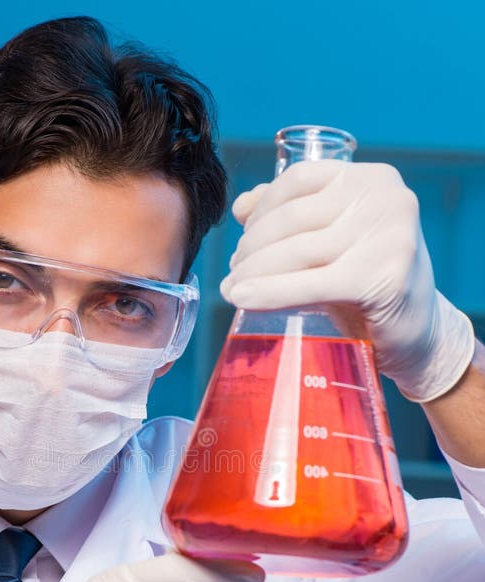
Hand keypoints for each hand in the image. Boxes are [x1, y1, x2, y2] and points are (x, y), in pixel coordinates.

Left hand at [220, 160, 474, 401]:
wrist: (417, 335)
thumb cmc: (368, 283)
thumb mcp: (332, 240)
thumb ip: (292, 216)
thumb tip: (241, 206)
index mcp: (374, 179)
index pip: (299, 179)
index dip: (261, 208)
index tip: (241, 238)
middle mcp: (387, 199)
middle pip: (295, 217)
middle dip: (253, 247)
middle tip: (233, 272)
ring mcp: (390, 237)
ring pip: (298, 250)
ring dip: (253, 272)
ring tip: (232, 289)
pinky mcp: (383, 278)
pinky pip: (312, 284)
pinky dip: (271, 293)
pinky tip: (243, 299)